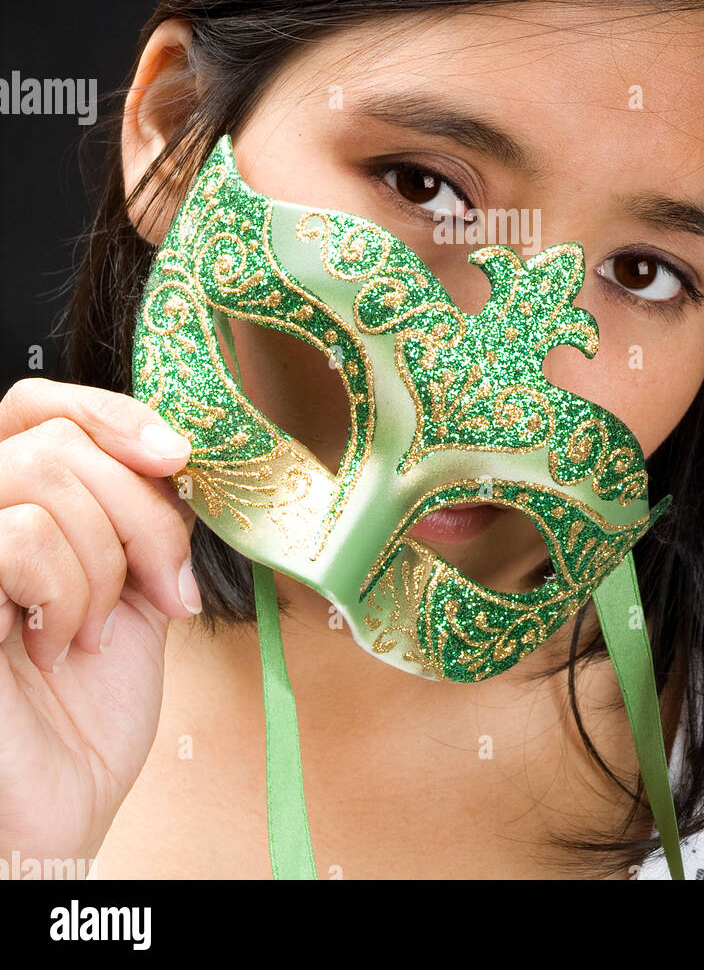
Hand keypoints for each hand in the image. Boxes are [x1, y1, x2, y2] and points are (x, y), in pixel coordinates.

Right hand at [0, 377, 200, 868]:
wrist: (57, 808)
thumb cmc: (86, 709)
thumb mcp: (134, 587)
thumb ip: (142, 513)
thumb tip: (176, 451)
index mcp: (17, 504)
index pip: (42, 405)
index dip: (111, 413)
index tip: (177, 456)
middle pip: (62, 439)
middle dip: (140, 511)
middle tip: (161, 587)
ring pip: (45, 478)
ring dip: (104, 561)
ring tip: (92, 630)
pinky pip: (19, 535)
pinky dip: (66, 589)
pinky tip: (56, 643)